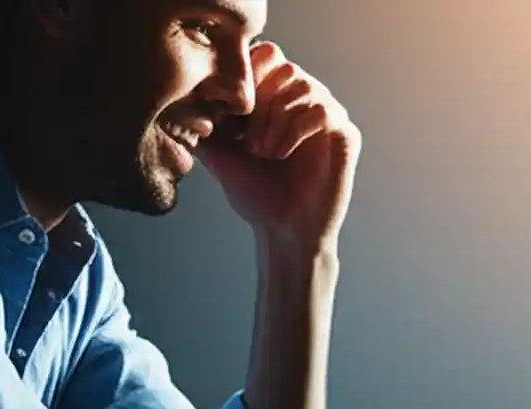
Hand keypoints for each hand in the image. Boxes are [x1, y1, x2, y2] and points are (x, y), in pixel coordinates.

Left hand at [198, 42, 361, 252]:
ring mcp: (328, 117)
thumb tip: (184, 96)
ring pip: (303, 84)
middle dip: (260, 101)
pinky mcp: (346, 134)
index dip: (247, 76)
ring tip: (264, 151)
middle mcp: (305, 102)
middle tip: (248, 141)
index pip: (266, 57)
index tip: (231, 114)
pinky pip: (323, 109)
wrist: (284, 230)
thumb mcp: (219, 153)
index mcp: (278, 99)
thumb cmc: (256, 195)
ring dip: (276, 118)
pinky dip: (296, 129)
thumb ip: (205, 122)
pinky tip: (282, 153)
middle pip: (284, 67)